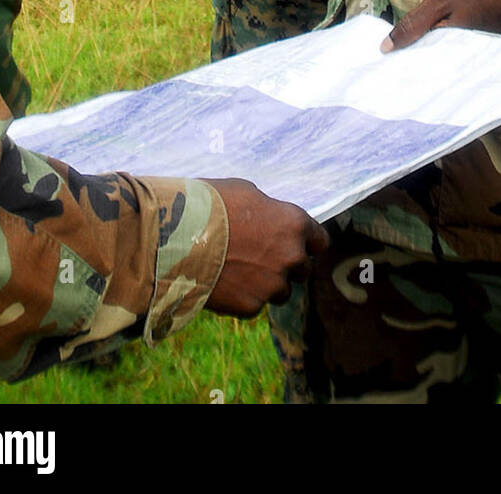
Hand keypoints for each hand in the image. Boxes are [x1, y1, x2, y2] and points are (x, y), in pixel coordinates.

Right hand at [205, 179, 328, 317]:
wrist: (180, 238)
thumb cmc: (213, 205)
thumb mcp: (247, 193)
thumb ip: (268, 211)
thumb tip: (270, 219)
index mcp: (295, 224)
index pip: (320, 242)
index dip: (308, 244)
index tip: (297, 246)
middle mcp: (292, 256)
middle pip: (302, 270)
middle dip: (287, 266)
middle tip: (261, 259)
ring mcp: (273, 284)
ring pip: (281, 291)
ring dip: (267, 284)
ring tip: (239, 271)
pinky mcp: (252, 306)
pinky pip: (255, 304)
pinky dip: (244, 296)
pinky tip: (225, 282)